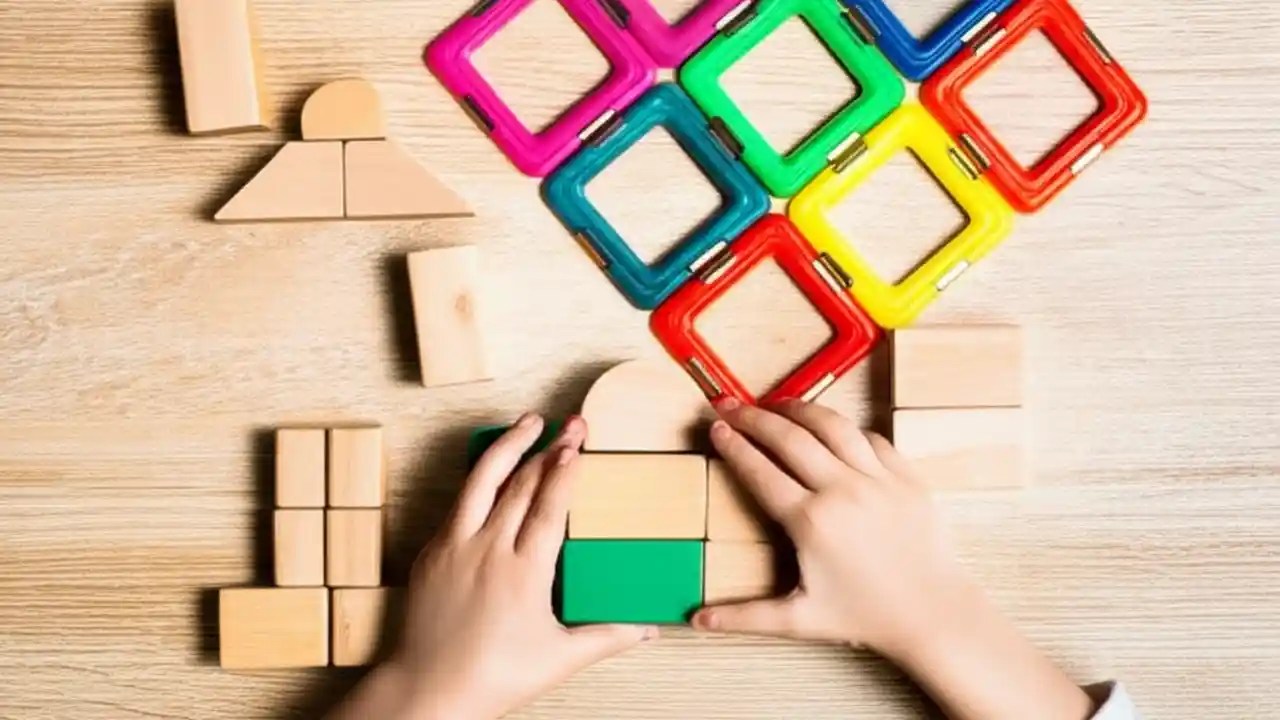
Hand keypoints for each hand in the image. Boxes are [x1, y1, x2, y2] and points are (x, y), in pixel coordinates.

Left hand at [328, 415, 653, 719]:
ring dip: (507, 446)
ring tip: (527, 422)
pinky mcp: (432, 552)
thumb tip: (648, 630)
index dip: (564, 470)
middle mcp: (488, 549)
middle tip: (570, 425)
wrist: (428, 691)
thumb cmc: (493, 678)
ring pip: (482, 482)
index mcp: (523, 571)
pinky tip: (491, 470)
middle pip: (521, 485)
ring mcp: (455, 546)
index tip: (577, 443)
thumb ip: (606, 637)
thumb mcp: (559, 658)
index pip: (548, 506)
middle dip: (548, 450)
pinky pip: (458, 504)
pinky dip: (479, 480)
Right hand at [693, 398, 1094, 719]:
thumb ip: (746, 616)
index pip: (759, 470)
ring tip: (776, 404)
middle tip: (730, 405)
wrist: (933, 614)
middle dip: (753, 416)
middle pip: (788, 437)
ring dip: (798, 409)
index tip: (715, 428)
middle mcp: (842, 491)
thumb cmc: (866, 617)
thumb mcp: (800, 618)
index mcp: (811, 522)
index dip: (733, 445)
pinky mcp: (907, 477)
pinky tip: (830, 428)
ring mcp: (878, 479)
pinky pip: (872, 438)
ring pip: (831, 425)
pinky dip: (846, 429)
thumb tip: (698, 620)